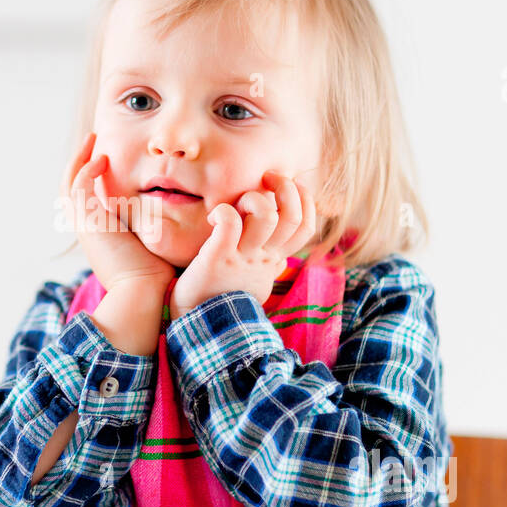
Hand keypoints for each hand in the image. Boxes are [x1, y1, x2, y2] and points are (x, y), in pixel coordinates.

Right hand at [62, 132, 174, 293]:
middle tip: (92, 142)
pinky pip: (80, 187)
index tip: (104, 160)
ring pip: (70, 184)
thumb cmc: (152, 277)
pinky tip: (103, 159)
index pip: (85, 200)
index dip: (90, 178)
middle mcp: (85, 229)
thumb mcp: (149, 246)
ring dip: (80, 159)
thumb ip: (150, 228)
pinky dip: (87, 170)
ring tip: (93, 140)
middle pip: (71, 188)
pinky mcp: (88, 222)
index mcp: (98, 234)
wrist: (141, 293)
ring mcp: (84, 225)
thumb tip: (166, 220)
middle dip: (80, 162)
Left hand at [170, 171, 317, 319]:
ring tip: (239, 202)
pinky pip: (230, 223)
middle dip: (285, 187)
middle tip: (267, 178)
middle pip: (293, 216)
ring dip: (254, 198)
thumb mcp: (257, 281)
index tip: (287, 187)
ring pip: (266, 215)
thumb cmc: (223, 299)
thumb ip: (270, 264)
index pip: (306, 226)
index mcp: (274, 260)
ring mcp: (242, 257)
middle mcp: (263, 257)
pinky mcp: (218, 257)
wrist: (200, 328)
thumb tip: (282, 256)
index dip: (304, 200)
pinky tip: (213, 217)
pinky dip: (223, 211)